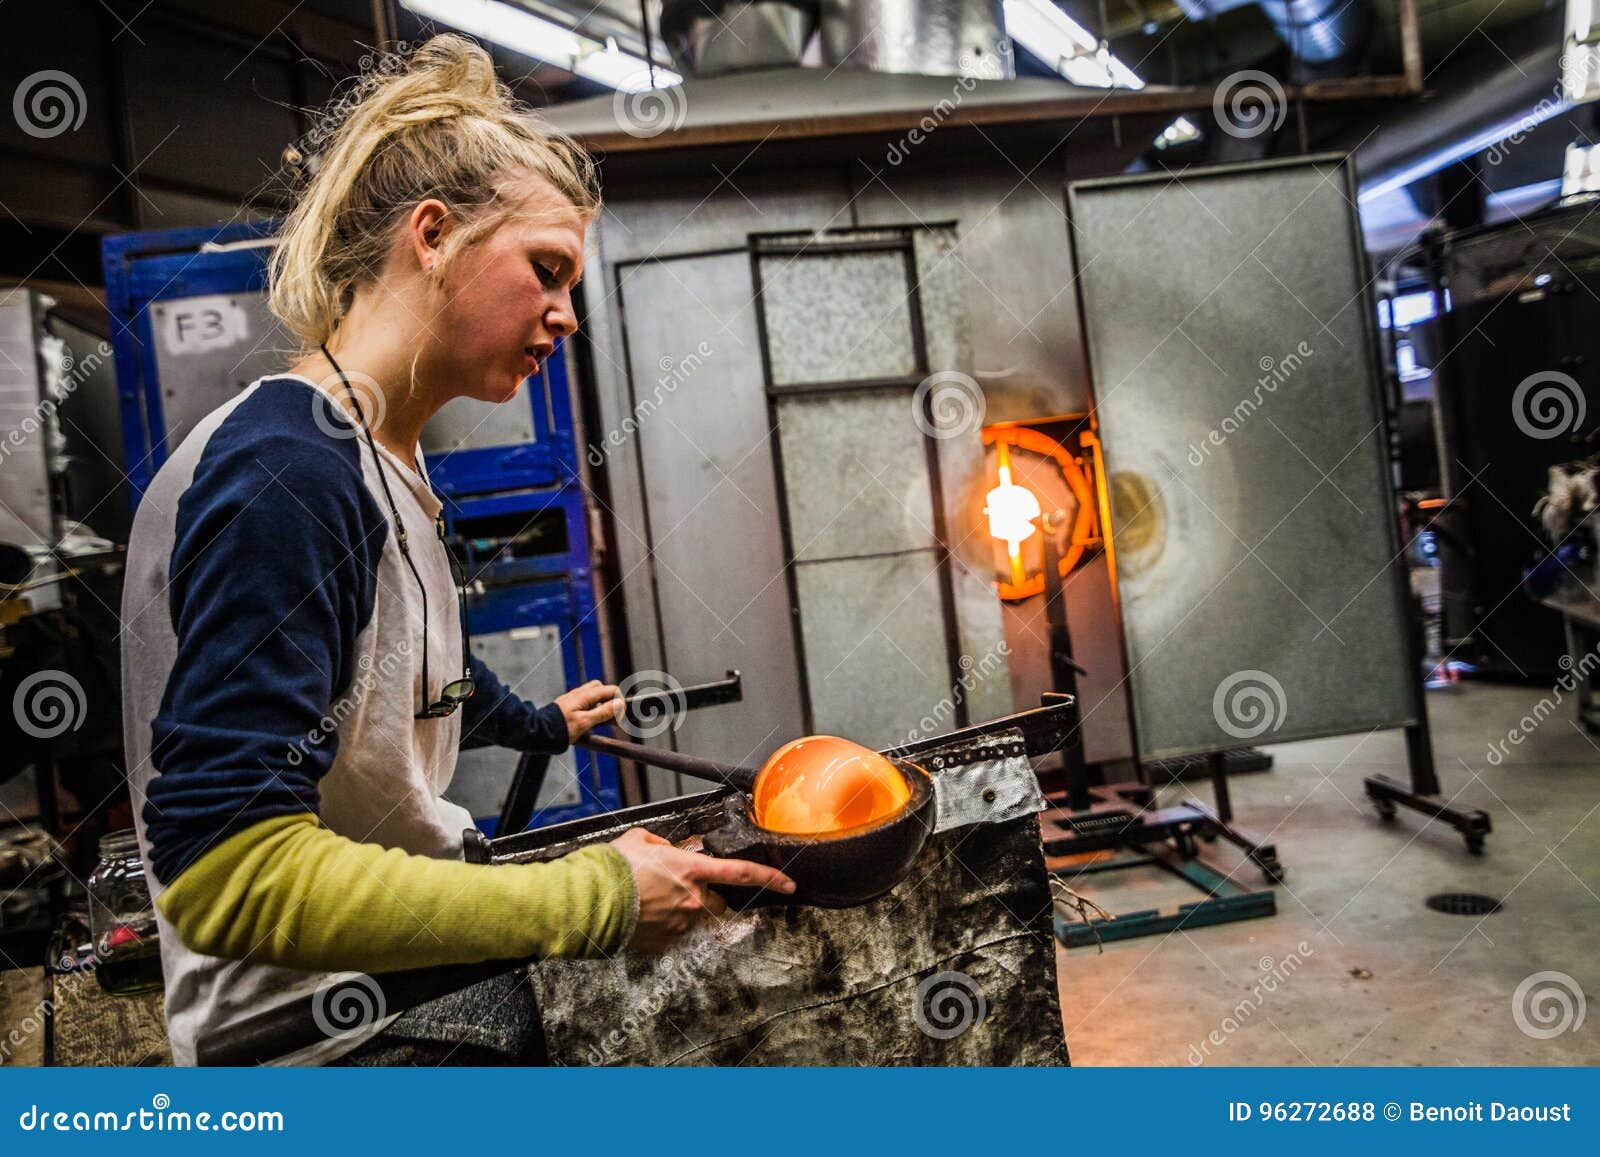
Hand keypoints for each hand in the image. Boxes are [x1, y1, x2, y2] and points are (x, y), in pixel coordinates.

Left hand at [554, 679, 622, 742]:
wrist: (539, 732)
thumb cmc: (559, 728)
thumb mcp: (585, 722)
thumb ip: (603, 712)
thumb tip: (619, 704)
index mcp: (585, 695)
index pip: (611, 690)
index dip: (620, 702)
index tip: (621, 717)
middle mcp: (580, 694)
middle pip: (603, 689)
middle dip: (611, 701)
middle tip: (613, 717)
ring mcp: (573, 698)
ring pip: (594, 696)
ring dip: (601, 706)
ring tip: (602, 721)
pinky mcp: (569, 705)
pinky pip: (585, 703)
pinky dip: (592, 710)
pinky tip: (589, 723)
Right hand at [609, 827, 795, 952]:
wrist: (590, 901)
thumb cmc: (614, 869)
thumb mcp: (640, 840)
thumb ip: (662, 844)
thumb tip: (668, 852)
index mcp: (692, 869)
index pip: (741, 873)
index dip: (769, 877)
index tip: (789, 883)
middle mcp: (693, 898)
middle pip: (718, 901)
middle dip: (706, 895)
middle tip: (678, 888)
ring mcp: (681, 923)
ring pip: (694, 917)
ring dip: (681, 909)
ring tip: (650, 900)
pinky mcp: (666, 942)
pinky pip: (674, 932)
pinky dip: (664, 925)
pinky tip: (643, 915)